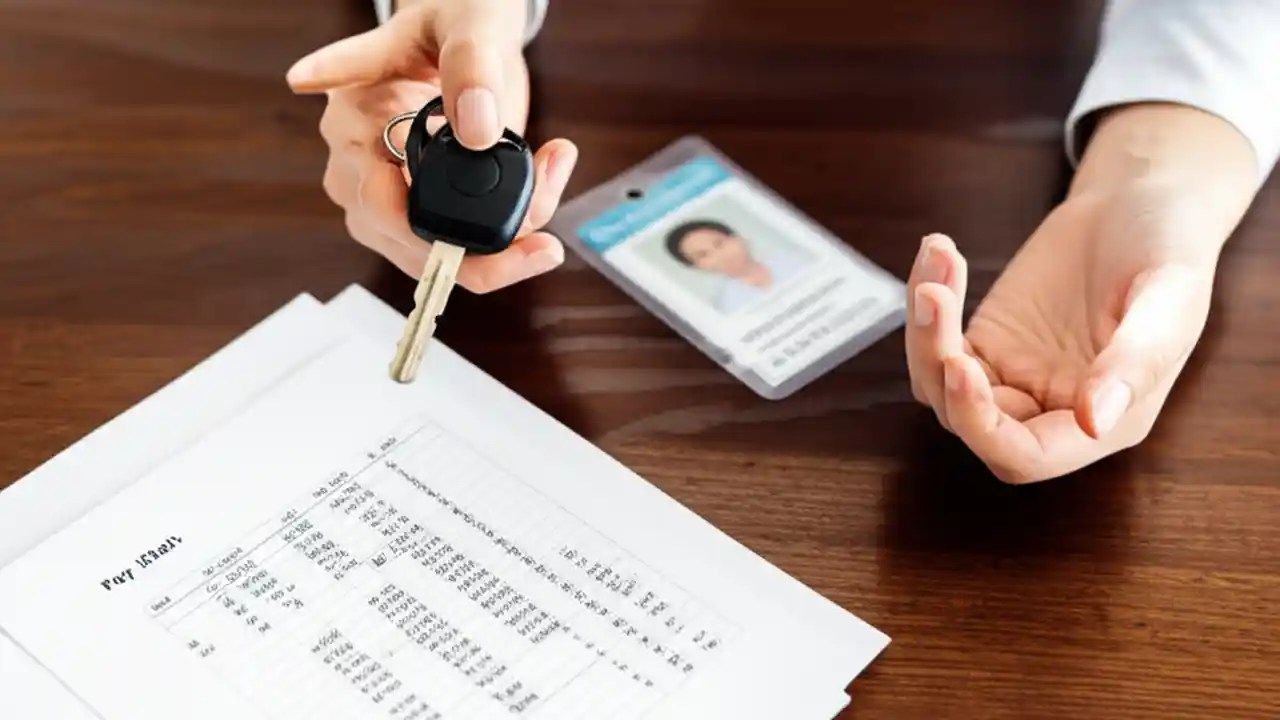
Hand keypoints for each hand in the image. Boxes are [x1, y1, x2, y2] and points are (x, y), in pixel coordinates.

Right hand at [285, 0, 577, 292]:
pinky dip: (509, 235)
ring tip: (554, 168)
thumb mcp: (468, 24)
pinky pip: (458, 250)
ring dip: (508, 239)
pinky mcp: (412, 214)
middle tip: (552, 206)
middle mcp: (354, 170)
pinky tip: (544, 186)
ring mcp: (377, 199)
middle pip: (419, 245)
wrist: (461, 29)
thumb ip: (471, 67)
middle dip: (496, 244)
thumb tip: (477, 133)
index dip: (441, 237)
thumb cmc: (453, 20)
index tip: (521, 238)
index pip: (383, 203)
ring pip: (443, 258)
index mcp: (351, 119)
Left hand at [906, 103, 1257, 483]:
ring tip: (937, 264)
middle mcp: (1050, 409)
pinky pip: (936, 342)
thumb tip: (1094, 422)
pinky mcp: (984, 341)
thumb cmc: (1168, 251)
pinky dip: (926, 303)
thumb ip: (1135, 361)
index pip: (1027, 455)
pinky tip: (938, 253)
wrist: (1139, 205)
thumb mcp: (1168, 300)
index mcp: (1104, 421)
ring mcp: (1011, 376)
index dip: (984, 426)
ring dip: (923, 331)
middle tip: (934, 296)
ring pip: (939, 385)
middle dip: (938, 362)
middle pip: (967, 420)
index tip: (960, 366)